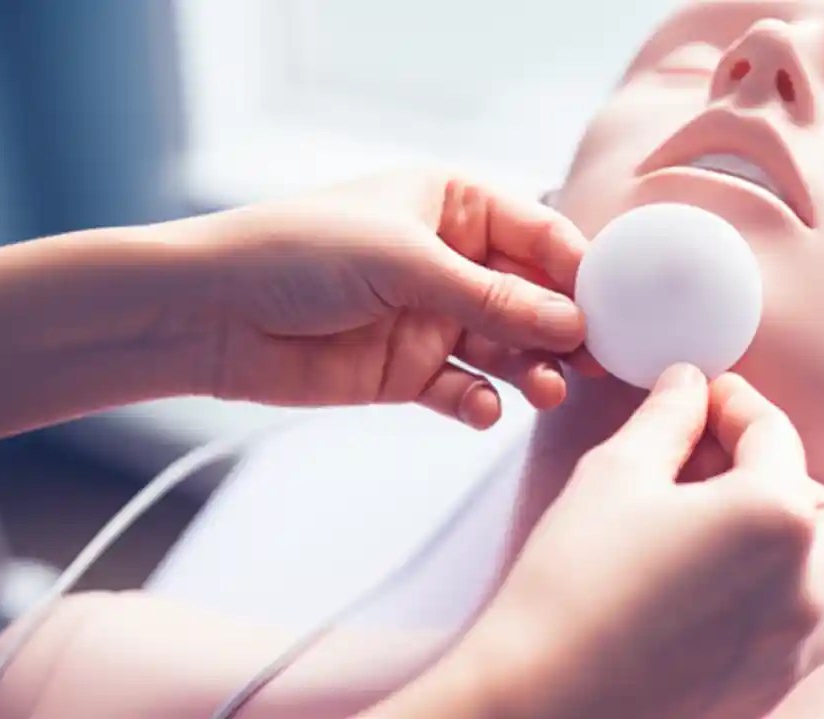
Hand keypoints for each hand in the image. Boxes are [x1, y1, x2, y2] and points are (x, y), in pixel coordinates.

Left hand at [187, 168, 596, 427]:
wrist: (210, 314)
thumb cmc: (299, 254)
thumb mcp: (406, 262)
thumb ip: (492, 297)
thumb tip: (572, 322)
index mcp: (454, 205)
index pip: (539, 235)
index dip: (579, 271)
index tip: (613, 307)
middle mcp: (450, 260)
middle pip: (532, 296)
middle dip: (564, 329)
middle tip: (595, 361)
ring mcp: (430, 317)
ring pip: (505, 348)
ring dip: (531, 370)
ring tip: (547, 391)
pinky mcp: (407, 371)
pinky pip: (463, 389)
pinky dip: (479, 402)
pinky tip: (482, 408)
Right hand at [374, 365, 823, 718]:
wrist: (543, 701)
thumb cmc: (572, 587)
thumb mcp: (614, 474)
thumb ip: (667, 418)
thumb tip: (690, 386)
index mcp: (776, 516)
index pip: (773, 433)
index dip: (733, 402)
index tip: (704, 397)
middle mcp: (806, 584)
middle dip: (782, 476)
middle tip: (714, 465)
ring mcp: (793, 646)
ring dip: (791, 540)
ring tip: (715, 530)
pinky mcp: (771, 689)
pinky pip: (802, 627)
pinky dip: (778, 594)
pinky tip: (712, 587)